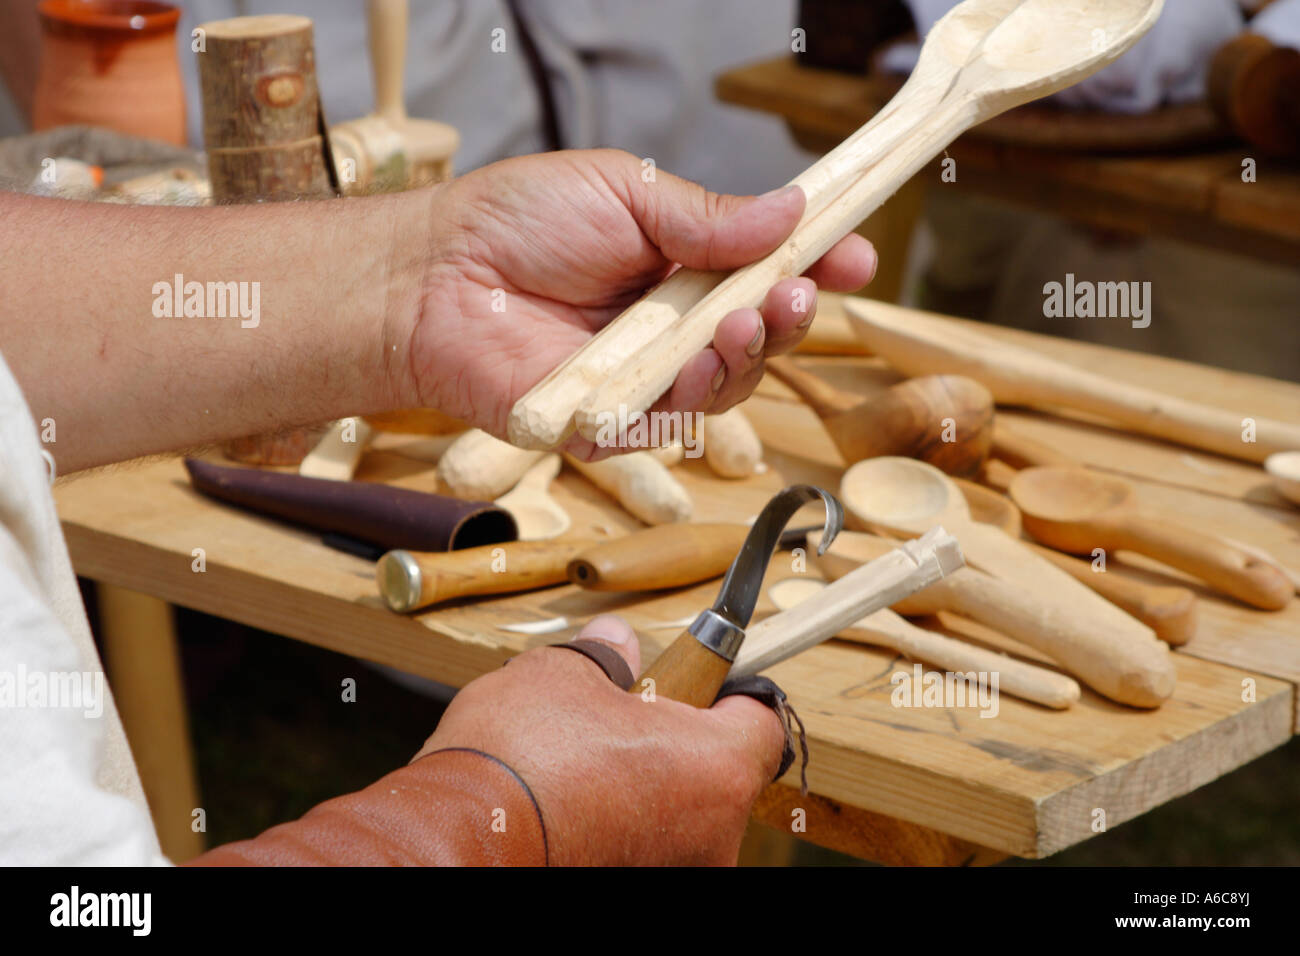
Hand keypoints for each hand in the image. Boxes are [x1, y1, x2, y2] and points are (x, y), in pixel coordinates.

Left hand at [407, 149, 875, 455]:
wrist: (433, 276)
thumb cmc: (514, 225)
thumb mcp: (624, 193)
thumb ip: (706, 215)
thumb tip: (792, 209)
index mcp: (680, 265)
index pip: (764, 273)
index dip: (813, 267)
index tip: (856, 255)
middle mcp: (670, 326)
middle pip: (758, 336)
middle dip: (790, 315)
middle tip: (800, 291)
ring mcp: (643, 377)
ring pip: (726, 383)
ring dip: (749, 353)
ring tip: (747, 317)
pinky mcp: (610, 424)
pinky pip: (670, 420)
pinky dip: (690, 394)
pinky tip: (694, 360)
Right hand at [414, 615, 785, 865]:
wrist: (456, 842)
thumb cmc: (517, 760)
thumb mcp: (562, 675)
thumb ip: (605, 656)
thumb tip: (615, 641)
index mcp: (715, 768)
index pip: (761, 720)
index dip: (729, 691)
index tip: (696, 678)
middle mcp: (713, 836)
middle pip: (719, 772)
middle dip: (674, 741)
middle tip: (621, 718)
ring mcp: (676, 873)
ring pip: (679, 814)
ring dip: (645, 787)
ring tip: (582, 766)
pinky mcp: (635, 892)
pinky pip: (646, 848)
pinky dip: (619, 826)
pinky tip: (571, 807)